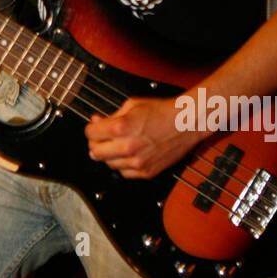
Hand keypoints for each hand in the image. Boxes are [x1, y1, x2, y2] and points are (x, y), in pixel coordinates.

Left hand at [85, 96, 204, 179]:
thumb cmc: (162, 111)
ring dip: (108, 154)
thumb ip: (111, 116)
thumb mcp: (131, 105)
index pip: (90, 133)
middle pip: (95, 151)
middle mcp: (128, 147)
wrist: (186, 123)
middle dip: (95, 142)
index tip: (94, 126)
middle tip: (100, 137)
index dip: (91, 128)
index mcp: (122, 127)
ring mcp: (137, 162)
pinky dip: (122, 164)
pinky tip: (128, 154)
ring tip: (117, 143)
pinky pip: (124, 173)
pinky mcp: (147, 172)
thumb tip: (96, 122)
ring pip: (108, 164)